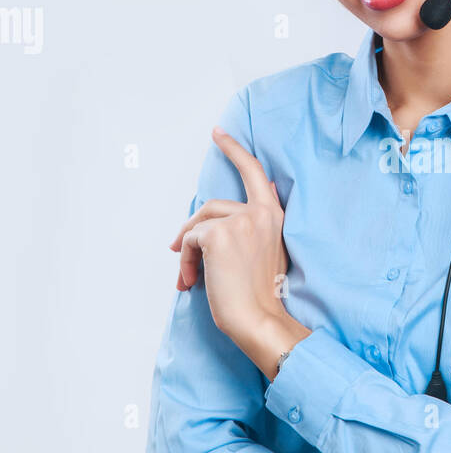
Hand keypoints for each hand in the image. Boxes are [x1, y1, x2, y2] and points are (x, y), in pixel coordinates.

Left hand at [168, 127, 291, 345]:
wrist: (258, 318)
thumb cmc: (260, 294)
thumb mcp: (270, 250)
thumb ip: (259, 222)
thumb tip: (250, 198)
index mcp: (274, 216)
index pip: (255, 173)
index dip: (235, 150)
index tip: (218, 134)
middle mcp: (260, 213)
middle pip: (212, 205)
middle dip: (191, 226)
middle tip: (174, 245)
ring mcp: (240, 221)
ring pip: (198, 225)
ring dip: (188, 251)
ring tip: (189, 276)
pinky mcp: (218, 234)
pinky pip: (188, 241)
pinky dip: (184, 261)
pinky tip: (190, 281)